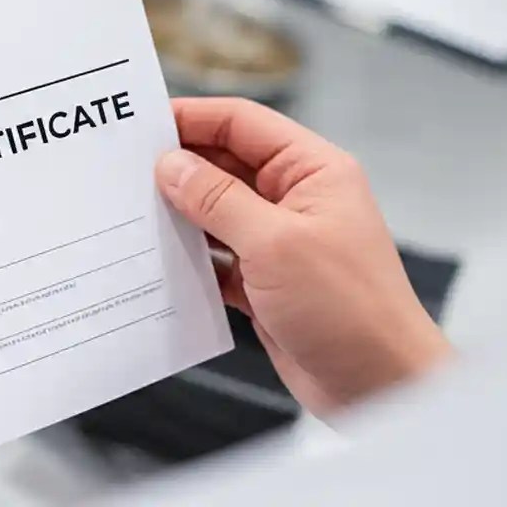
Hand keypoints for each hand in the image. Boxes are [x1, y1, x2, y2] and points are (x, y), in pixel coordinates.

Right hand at [155, 98, 450, 413]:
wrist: (381, 388)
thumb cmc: (353, 312)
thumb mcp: (276, 244)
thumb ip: (218, 200)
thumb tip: (172, 167)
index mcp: (313, 171)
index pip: (243, 124)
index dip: (192, 118)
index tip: (143, 126)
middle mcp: (296, 199)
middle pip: (224, 165)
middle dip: (178, 168)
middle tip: (125, 173)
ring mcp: (279, 241)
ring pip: (215, 212)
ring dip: (179, 215)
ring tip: (134, 215)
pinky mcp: (265, 282)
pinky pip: (216, 257)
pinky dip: (189, 259)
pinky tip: (160, 262)